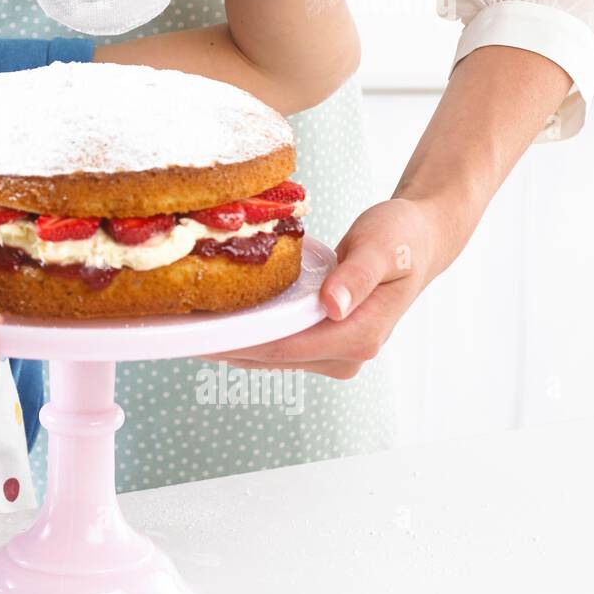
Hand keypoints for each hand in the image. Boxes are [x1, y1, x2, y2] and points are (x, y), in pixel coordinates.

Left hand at [198, 198, 446, 378]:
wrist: (419, 240)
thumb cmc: (403, 237)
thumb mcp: (384, 245)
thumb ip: (358, 274)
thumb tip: (333, 305)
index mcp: (361, 336)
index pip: (286, 346)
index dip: (239, 342)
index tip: (198, 334)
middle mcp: (346, 355)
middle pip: (270, 357)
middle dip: (225, 344)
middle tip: (174, 328)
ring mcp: (333, 354)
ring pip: (268, 356)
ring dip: (229, 343)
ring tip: (182, 326)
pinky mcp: (321, 345)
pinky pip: (274, 345)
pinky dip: (245, 335)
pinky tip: (213, 320)